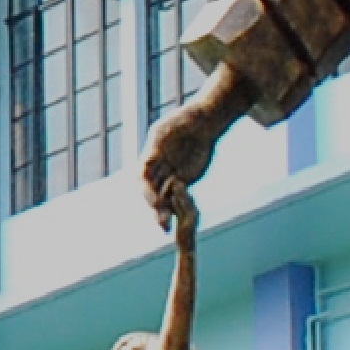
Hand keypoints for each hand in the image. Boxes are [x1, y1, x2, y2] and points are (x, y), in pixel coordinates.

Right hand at [139, 65, 246, 227]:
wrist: (205, 121)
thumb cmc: (186, 120)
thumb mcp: (169, 128)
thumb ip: (159, 145)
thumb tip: (146, 162)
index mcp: (151, 155)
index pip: (144, 177)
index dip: (146, 191)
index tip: (153, 202)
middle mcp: (158, 167)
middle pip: (152, 191)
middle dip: (155, 207)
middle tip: (160, 223)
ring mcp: (170, 174)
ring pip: (164, 197)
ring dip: (165, 213)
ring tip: (167, 230)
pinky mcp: (184, 180)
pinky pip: (178, 197)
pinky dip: (179, 209)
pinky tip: (183, 222)